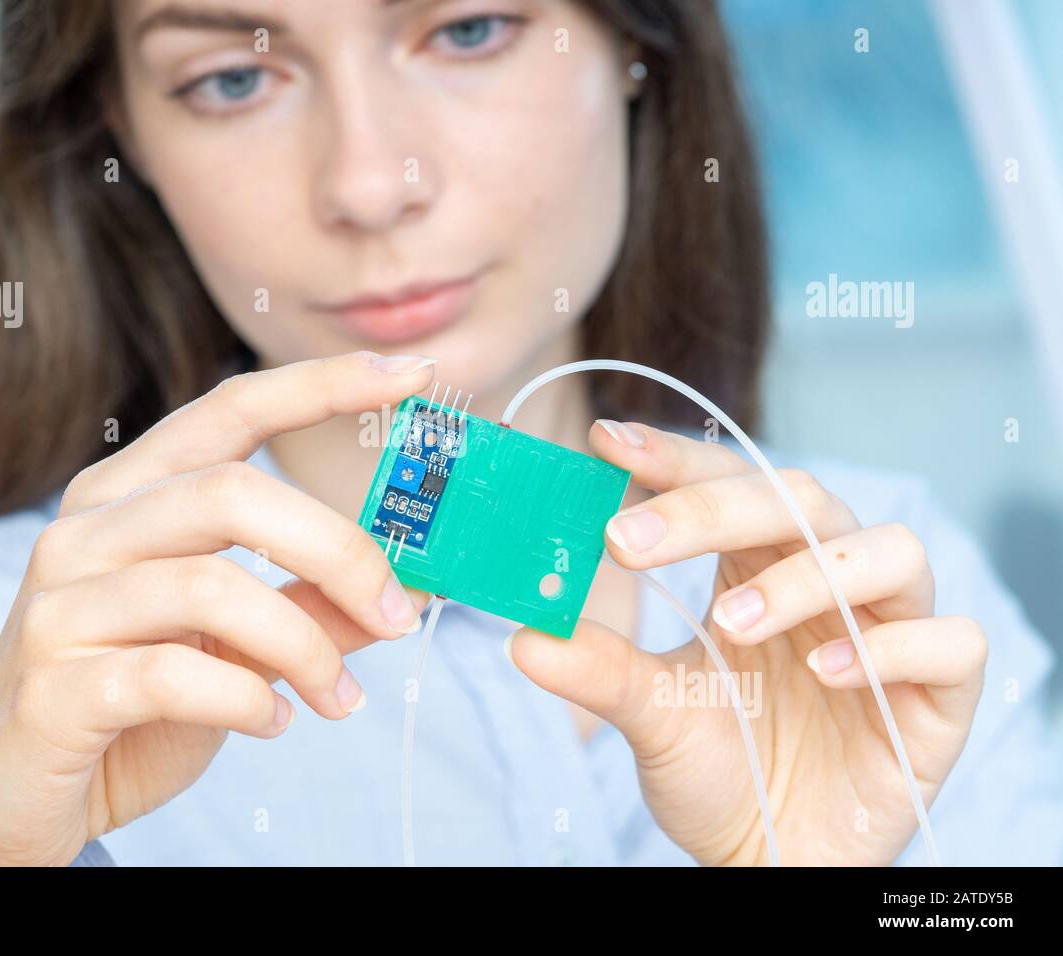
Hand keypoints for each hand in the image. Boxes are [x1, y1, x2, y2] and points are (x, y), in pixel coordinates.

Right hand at [0, 351, 433, 865]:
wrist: (12, 802)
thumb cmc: (130, 709)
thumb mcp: (233, 647)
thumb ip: (309, 608)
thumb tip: (409, 587)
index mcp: (128, 495)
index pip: (230, 410)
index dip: (323, 385)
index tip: (412, 372)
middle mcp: (85, 530)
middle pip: (233, 491)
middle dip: (339, 549)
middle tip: (398, 611)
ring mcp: (59, 604)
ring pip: (210, 587)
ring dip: (306, 647)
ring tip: (338, 697)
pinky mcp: (52, 687)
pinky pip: (174, 676)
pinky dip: (246, 702)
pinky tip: (271, 723)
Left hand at [507, 421, 986, 865]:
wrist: (771, 860)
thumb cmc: (721, 770)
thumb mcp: (650, 715)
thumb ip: (599, 670)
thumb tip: (525, 637)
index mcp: (761, 568)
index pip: (730, 484)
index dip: (675, 460)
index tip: (607, 443)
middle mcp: (829, 585)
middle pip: (801, 500)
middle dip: (712, 510)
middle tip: (625, 543)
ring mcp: (889, 634)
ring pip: (888, 553)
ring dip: (804, 575)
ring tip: (727, 621)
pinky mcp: (938, 699)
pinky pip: (951, 644)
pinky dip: (890, 648)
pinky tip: (823, 671)